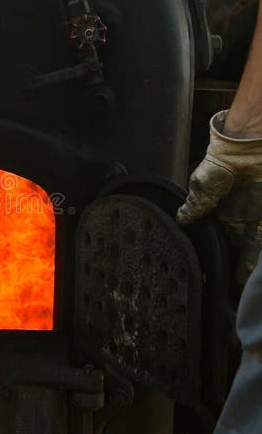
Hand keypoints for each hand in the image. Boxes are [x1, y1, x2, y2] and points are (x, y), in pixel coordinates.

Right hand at [177, 110, 261, 280]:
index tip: (207, 268)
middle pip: (233, 244)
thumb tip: (180, 220)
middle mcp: (235, 214)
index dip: (213, 251)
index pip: (214, 236)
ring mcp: (252, 215)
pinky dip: (256, 255)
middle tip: (224, 283)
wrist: (245, 148)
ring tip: (237, 284)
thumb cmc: (221, 160)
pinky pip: (261, 239)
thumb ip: (194, 206)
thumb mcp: (200, 186)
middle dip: (230, 261)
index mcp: (216, 208)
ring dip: (244, 263)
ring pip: (249, 246)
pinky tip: (250, 270)